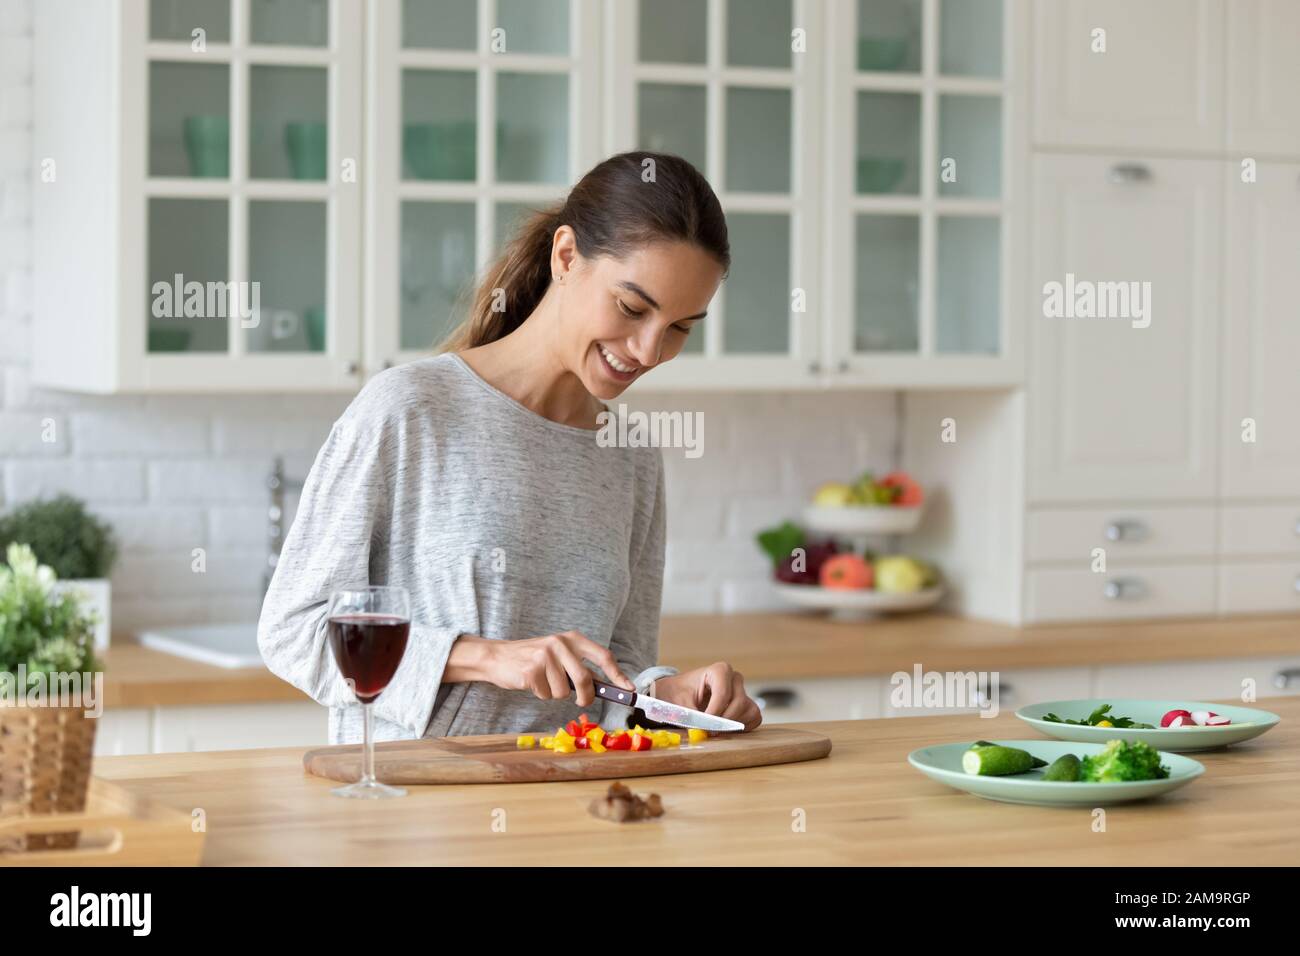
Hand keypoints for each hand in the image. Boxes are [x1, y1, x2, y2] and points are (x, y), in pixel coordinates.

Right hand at [454, 631, 633, 706]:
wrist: (498, 657)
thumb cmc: (533, 659)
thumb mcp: (559, 655)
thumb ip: (579, 666)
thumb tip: (608, 686)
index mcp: (571, 638)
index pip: (603, 656)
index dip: (618, 674)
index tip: (629, 689)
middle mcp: (559, 644)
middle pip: (584, 679)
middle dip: (586, 697)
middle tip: (581, 702)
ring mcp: (544, 656)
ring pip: (563, 692)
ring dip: (555, 694)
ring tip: (543, 682)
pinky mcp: (530, 671)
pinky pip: (546, 695)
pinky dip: (541, 695)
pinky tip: (531, 683)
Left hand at [653, 662, 762, 731]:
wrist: (683, 693)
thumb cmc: (681, 693)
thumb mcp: (681, 702)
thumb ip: (691, 716)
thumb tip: (700, 731)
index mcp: (719, 670)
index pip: (723, 693)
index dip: (715, 713)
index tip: (705, 726)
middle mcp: (735, 678)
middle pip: (739, 703)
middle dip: (724, 721)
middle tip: (709, 732)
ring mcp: (743, 691)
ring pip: (749, 711)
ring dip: (733, 725)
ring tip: (715, 728)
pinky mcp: (748, 704)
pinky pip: (754, 718)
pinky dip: (742, 727)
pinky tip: (726, 728)